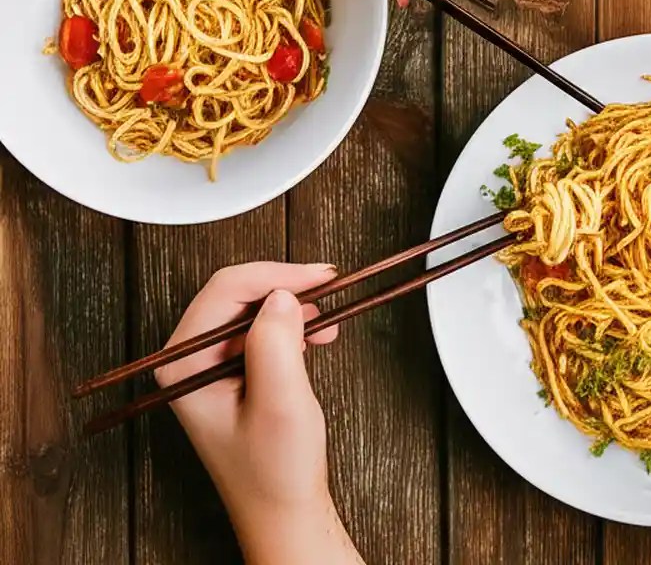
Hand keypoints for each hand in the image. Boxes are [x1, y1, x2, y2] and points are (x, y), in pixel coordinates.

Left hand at [155, 262, 362, 563]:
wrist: (285, 511)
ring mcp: (210, 368)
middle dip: (287, 289)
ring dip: (294, 308)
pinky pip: (262, 331)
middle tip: (331, 290)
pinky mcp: (234, 374)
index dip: (277, 276)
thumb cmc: (276, 472)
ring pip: (253, 310)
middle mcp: (189, 362)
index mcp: (183, 367)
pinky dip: (294, 327)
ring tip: (328, 323)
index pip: (225, 292)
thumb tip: (282, 295)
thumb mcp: (280, 403)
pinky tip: (317, 337)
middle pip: (237, 295)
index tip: (321, 276)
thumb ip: (274, 343)